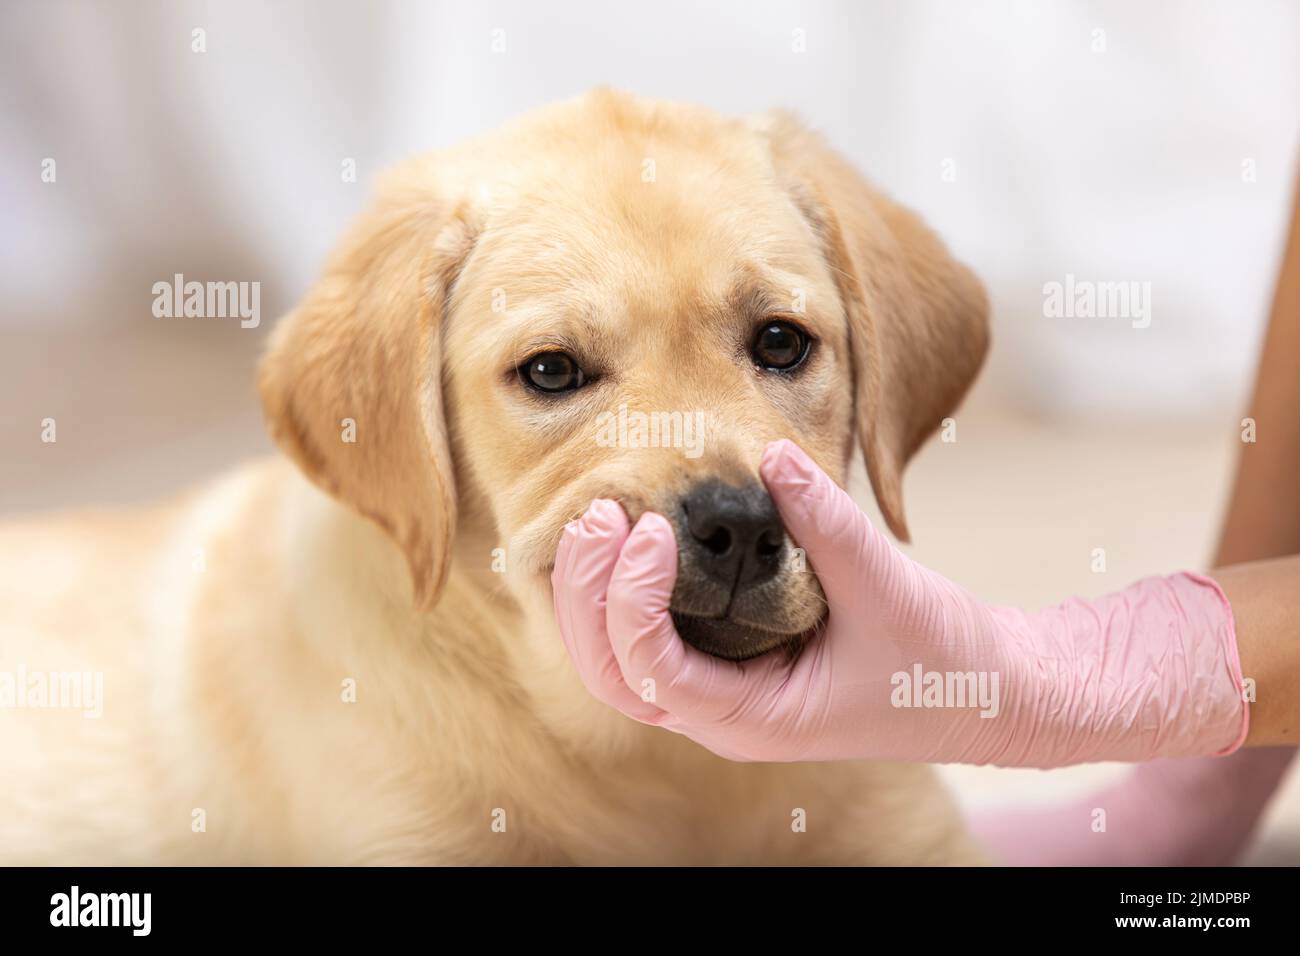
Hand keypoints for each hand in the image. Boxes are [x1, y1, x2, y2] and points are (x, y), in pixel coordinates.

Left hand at [551, 440, 1248, 765]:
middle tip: (595, 514)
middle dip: (588, 595)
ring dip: (594, 595)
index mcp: (752, 719)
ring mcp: (718, 698)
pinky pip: (647, 641)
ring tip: (597, 518)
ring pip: (618, 663)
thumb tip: (772, 452)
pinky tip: (625, 537)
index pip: (652, 671)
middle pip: (612, 673)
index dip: (632, 600)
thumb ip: (826, 523)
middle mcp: (720, 718)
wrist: (981, 693)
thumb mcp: (888, 587)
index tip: (652, 529)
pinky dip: (622, 595)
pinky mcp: (727, 669)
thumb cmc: (939, 656)